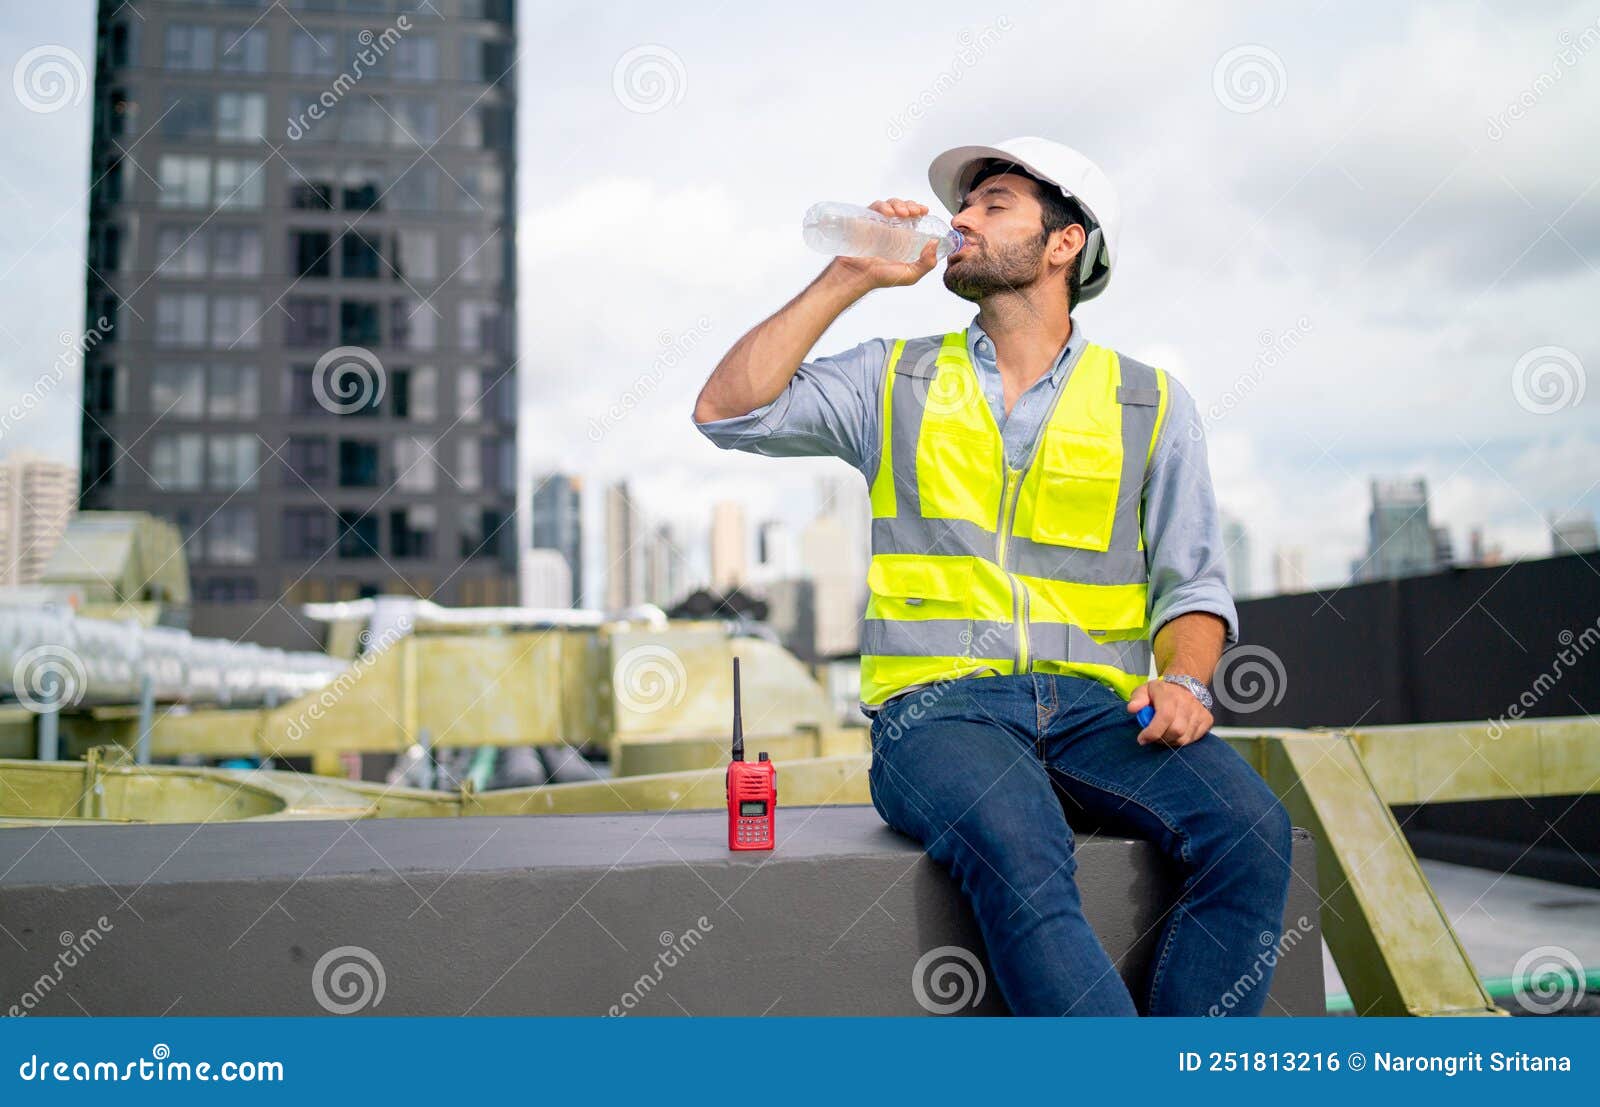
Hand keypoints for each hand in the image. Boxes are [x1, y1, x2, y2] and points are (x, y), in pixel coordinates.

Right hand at [823, 198, 939, 291]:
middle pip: (902, 207)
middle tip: (914, 211)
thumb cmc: (881, 278)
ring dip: (898, 204)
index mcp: (903, 238)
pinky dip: (882, 207)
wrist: (857, 277)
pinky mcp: (864, 221)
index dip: (919, 210)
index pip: (913, 217)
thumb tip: (935, 243)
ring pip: (890, 204)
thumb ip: (927, 263)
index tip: (924, 211)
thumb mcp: (910, 275)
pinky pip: (874, 208)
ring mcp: (877, 224)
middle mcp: (890, 229)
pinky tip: (889, 214)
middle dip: (910, 205)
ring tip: (902, 213)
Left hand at [1127, 679, 1213, 747]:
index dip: (1153, 732)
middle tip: (1153, 736)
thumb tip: (1132, 709)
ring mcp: (1199, 712)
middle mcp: (1187, 704)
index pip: (1165, 717)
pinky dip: (1182, 740)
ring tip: (1164, 733)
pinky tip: (1176, 732)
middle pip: (1176, 731)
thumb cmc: (1162, 692)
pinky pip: (1194, 739)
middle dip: (1161, 738)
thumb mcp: (1145, 690)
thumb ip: (1137, 699)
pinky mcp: (1207, 720)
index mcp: (1170, 696)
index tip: (1142, 739)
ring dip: (1171, 741)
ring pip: (1184, 738)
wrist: (1185, 686)